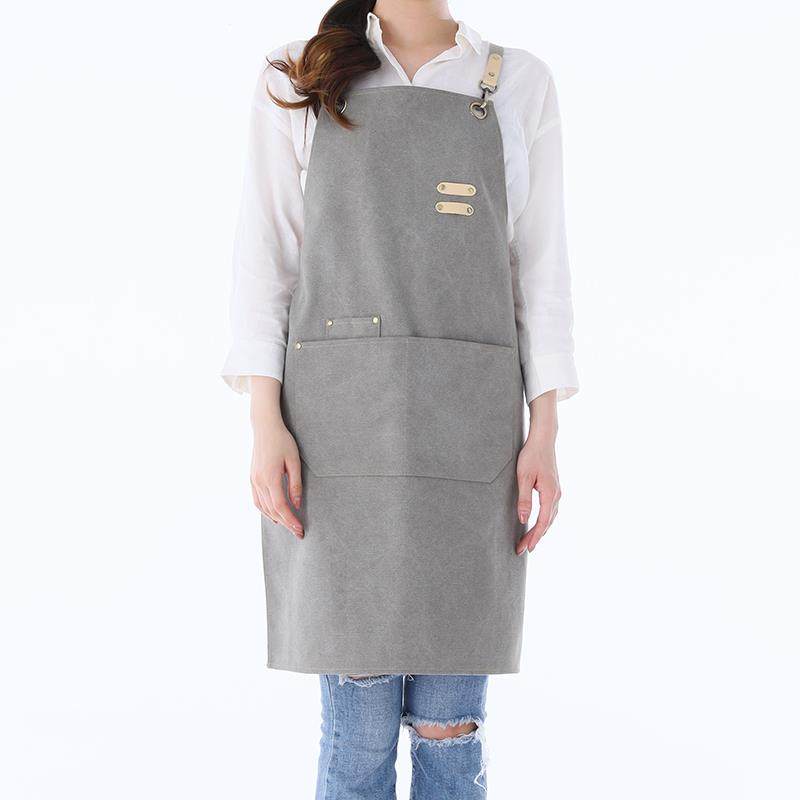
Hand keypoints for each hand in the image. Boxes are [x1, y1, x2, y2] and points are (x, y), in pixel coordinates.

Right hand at [251, 422, 303, 536]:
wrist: (264, 428)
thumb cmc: (282, 441)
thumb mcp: (294, 461)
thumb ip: (295, 483)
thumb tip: (297, 503)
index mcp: (270, 478)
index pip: (281, 506)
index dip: (291, 520)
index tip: (300, 529)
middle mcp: (259, 482)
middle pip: (272, 510)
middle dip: (286, 523)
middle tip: (298, 533)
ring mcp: (253, 480)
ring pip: (263, 507)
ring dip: (276, 519)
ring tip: (289, 526)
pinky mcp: (252, 478)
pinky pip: (257, 500)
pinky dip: (265, 511)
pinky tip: (273, 515)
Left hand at [515, 391, 560, 554]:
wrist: (543, 440)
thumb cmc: (531, 456)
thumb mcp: (523, 477)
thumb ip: (524, 499)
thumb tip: (523, 519)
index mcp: (550, 494)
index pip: (542, 522)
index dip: (534, 537)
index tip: (526, 548)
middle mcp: (557, 495)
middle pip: (547, 523)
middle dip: (535, 537)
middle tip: (522, 549)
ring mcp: (557, 492)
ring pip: (550, 518)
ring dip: (540, 531)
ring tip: (528, 541)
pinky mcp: (554, 488)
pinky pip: (550, 511)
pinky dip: (544, 521)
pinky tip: (537, 525)